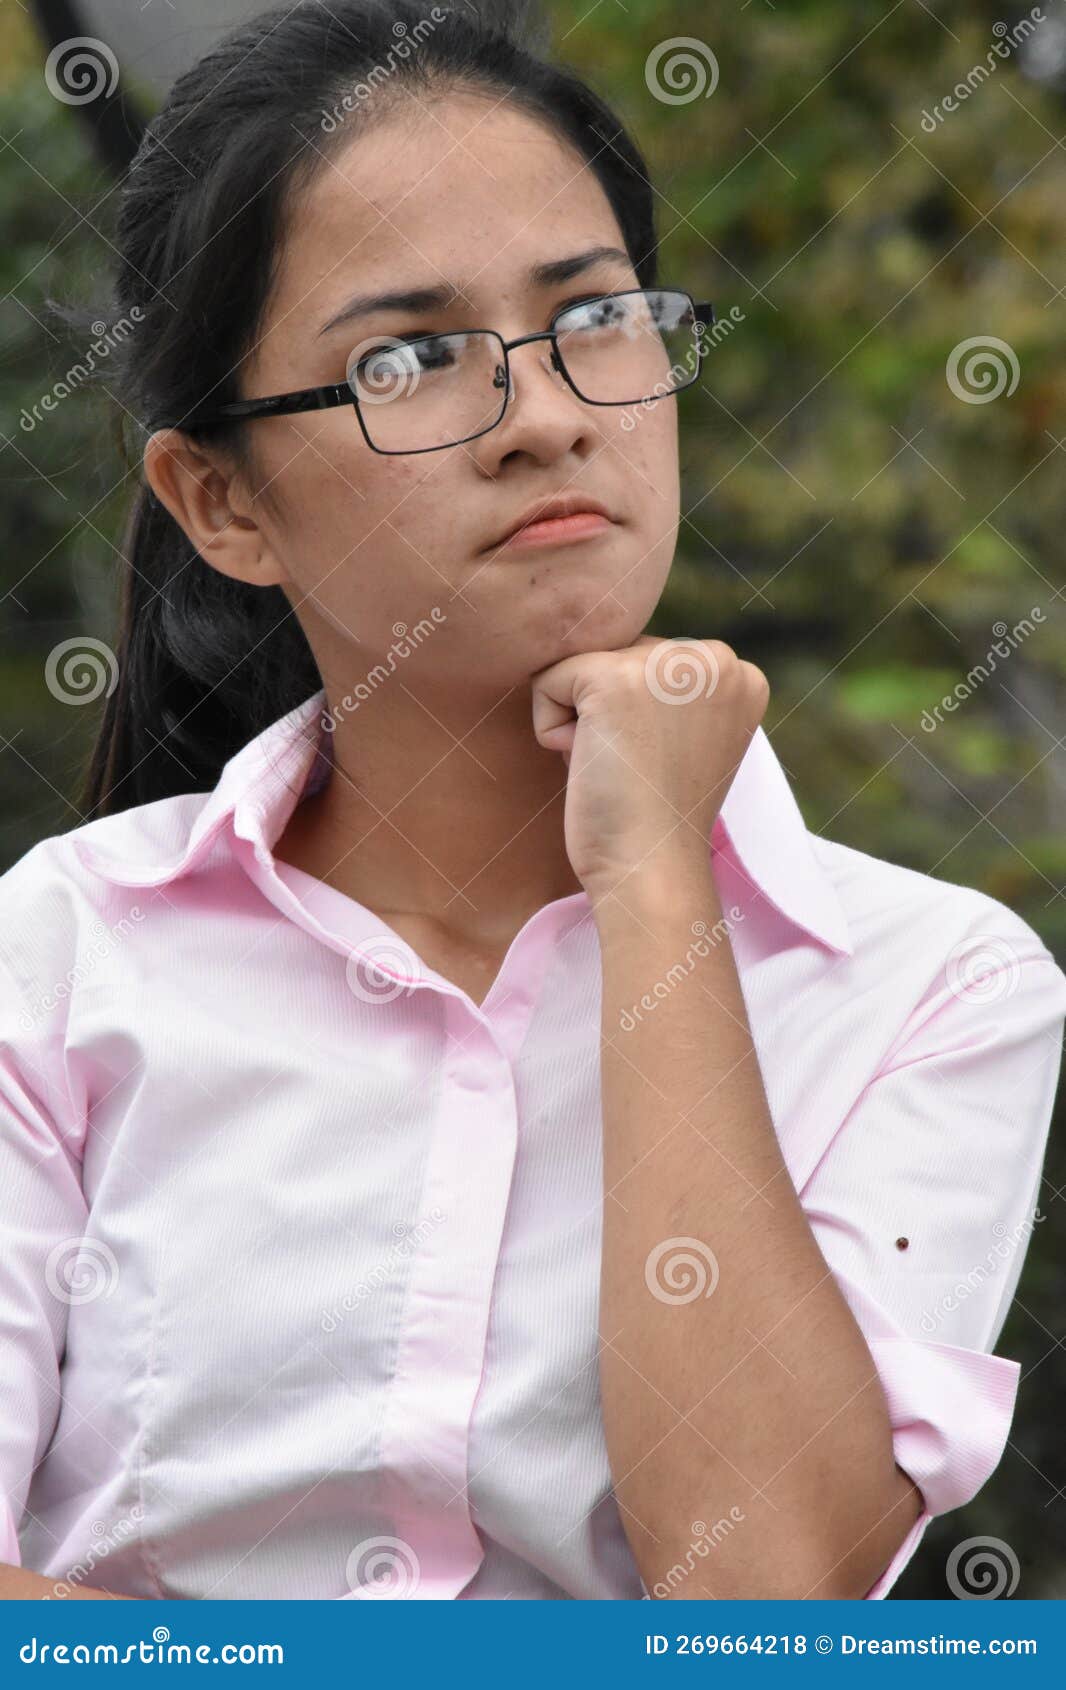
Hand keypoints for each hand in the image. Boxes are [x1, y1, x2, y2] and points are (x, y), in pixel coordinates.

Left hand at [530, 635, 769, 900]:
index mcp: (739, 673)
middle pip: (619, 655)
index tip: (662, 763)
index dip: (640, 716)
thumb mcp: (687, 735)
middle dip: (611, 713)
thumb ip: (671, 688)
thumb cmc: (659, 817)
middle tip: (637, 768)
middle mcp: (713, 657)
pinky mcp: (613, 678)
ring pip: (582, 665)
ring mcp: (666, 664)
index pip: (654, 660)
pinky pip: (548, 680)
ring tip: (618, 765)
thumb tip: (613, 656)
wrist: (652, 868)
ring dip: (582, 720)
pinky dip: (550, 729)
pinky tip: (590, 763)